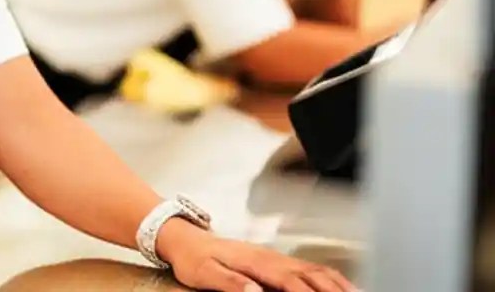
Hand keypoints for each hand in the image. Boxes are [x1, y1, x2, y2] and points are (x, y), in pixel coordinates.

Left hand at [159, 222, 357, 291]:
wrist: (185, 238)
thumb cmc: (193, 258)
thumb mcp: (204, 273)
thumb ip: (230, 283)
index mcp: (257, 262)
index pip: (292, 281)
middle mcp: (272, 257)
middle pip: (313, 274)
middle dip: (337, 290)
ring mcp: (276, 257)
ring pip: (316, 270)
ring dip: (340, 284)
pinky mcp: (276, 260)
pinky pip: (310, 268)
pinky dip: (331, 278)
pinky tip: (341, 287)